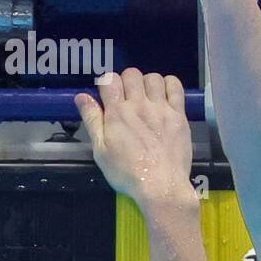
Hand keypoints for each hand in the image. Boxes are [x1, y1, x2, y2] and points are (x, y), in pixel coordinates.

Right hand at [74, 68, 195, 214]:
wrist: (161, 186)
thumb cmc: (127, 173)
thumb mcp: (101, 150)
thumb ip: (92, 120)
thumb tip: (81, 97)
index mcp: (117, 113)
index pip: (110, 80)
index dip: (107, 83)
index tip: (109, 95)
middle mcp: (139, 106)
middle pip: (132, 74)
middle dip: (126, 81)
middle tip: (127, 98)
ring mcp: (161, 109)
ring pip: (153, 78)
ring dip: (147, 83)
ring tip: (146, 98)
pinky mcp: (179, 116)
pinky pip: (176, 87)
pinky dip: (169, 85)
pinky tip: (164, 96)